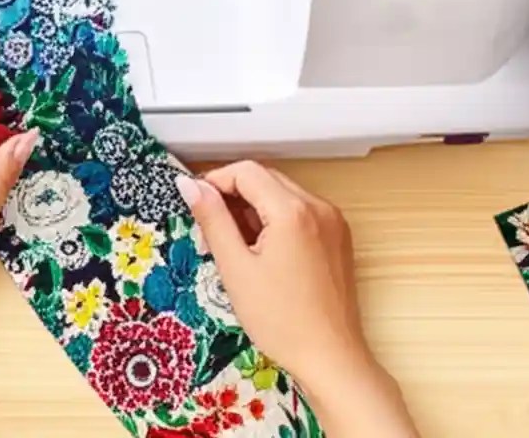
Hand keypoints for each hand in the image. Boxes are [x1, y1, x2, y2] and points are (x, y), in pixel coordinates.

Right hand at [176, 162, 418, 437]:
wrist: (330, 356)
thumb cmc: (282, 321)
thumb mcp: (236, 268)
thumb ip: (213, 220)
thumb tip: (190, 186)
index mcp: (293, 211)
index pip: (246, 171)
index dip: (215, 181)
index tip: (196, 203)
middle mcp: (319, 208)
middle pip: (266, 179)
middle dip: (234, 196)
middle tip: (212, 231)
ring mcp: (333, 221)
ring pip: (283, 195)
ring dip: (255, 209)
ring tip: (238, 249)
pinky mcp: (338, 237)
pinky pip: (301, 213)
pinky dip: (278, 222)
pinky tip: (264, 254)